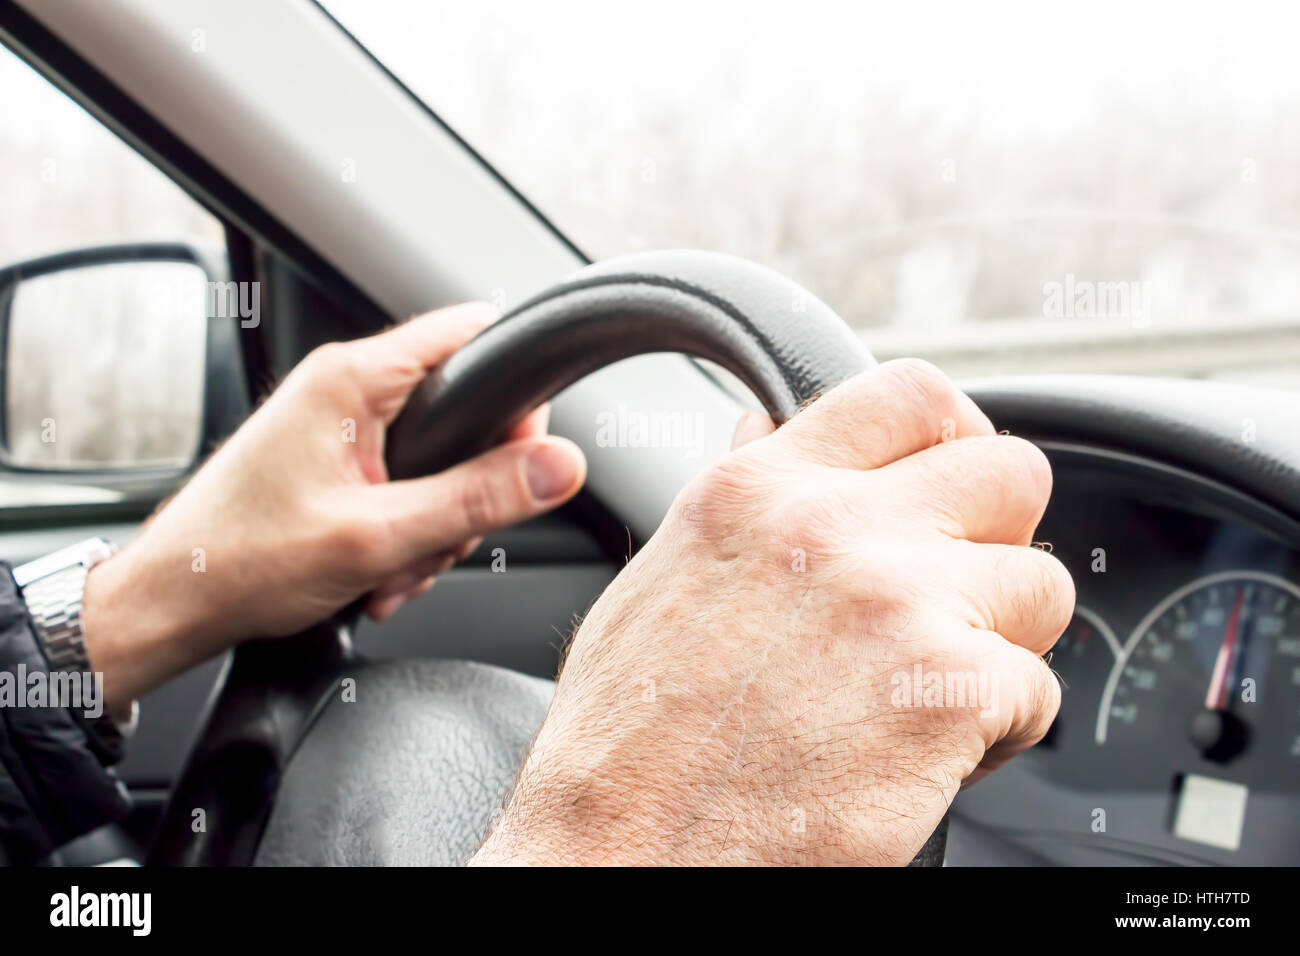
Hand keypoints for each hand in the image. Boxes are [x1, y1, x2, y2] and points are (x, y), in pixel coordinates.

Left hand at [83, 304, 586, 712]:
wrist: (175, 602)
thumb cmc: (240, 561)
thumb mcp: (378, 536)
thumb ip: (477, 499)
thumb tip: (559, 466)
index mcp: (352, 379)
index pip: (470, 334)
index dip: (513, 391)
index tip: (525, 453)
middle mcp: (346, 390)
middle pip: (463, 413)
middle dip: (470, 489)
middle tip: (440, 540)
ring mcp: (341, 428)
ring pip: (439, 461)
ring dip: (436, 525)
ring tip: (394, 569)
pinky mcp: (337, 463)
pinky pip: (406, 487)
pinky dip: (407, 534)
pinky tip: (381, 573)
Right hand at [474, 359, 1071, 865]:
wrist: (624, 855)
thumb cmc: (627, 741)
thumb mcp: (663, 577)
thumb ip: (741, 497)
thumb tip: (772, 430)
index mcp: (758, 490)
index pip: (910, 396)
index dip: (954, 437)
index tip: (953, 481)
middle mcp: (832, 527)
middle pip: (1009, 471)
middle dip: (997, 534)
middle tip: (957, 589)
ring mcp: (898, 601)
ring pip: (1039, 582)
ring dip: (1001, 639)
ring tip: (930, 689)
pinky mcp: (950, 690)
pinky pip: (1037, 688)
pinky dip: (999, 730)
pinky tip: (928, 753)